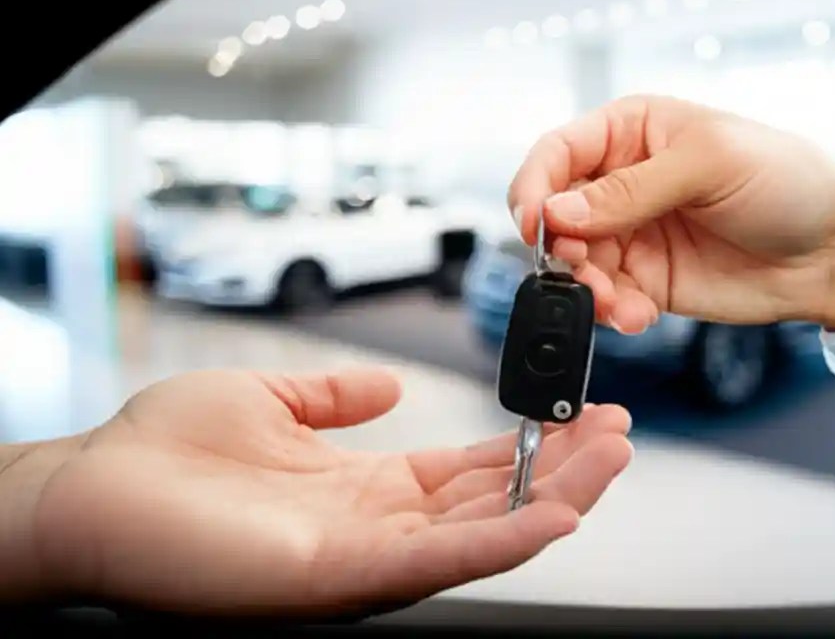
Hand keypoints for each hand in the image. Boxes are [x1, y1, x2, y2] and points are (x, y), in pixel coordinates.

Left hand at [5, 368, 631, 617]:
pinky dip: (503, 541)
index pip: (468, 473)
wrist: (87, 493)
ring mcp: (365, 557)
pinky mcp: (342, 575)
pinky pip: (440, 563)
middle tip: (620, 433)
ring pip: (483, 535)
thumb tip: (387, 387)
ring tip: (613, 459)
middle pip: (493, 504)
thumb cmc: (159, 455)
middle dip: (563, 470)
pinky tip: (555, 514)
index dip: (529, 447)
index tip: (579, 415)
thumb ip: (335, 395)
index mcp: (364, 489)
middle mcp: (375, 529)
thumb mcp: (268, 401)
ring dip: (555, 500)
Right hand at [508, 95, 834, 334]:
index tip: (536, 224)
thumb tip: (559, 212)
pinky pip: (608, 299)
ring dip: (586, 289)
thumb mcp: (709, 164)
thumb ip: (630, 189)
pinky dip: (613, 313)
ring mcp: (634, 234)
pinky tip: (639, 317)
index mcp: (633, 131)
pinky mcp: (649, 281)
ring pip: (575, 265)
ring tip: (619, 304)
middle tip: (583, 270)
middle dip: (560, 248)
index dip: (536, 186)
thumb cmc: (787, 182)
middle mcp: (623, 181)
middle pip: (556, 214)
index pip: (557, 152)